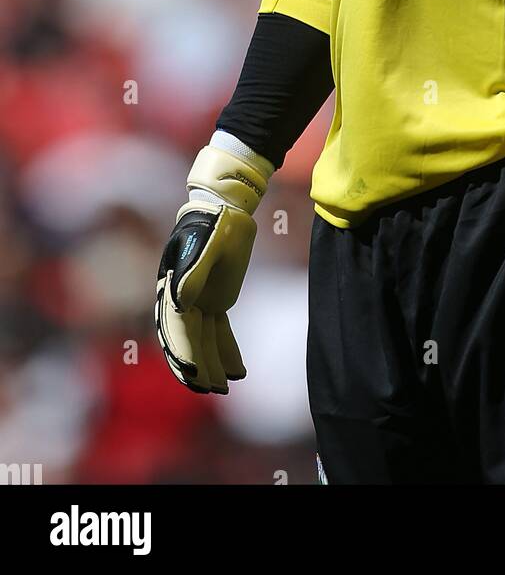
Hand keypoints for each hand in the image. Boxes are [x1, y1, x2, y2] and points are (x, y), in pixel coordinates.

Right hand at [155, 142, 271, 392]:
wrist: (225, 209)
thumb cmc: (217, 222)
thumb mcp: (211, 242)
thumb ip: (197, 269)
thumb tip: (181, 301)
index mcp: (174, 285)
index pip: (177, 325)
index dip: (183, 351)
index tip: (194, 373)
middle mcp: (180, 298)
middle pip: (186, 339)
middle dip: (196, 367)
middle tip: (210, 389)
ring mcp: (197, 302)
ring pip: (202, 340)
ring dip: (211, 365)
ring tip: (224, 388)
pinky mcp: (214, 302)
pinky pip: (218, 332)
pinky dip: (226, 351)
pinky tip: (238, 370)